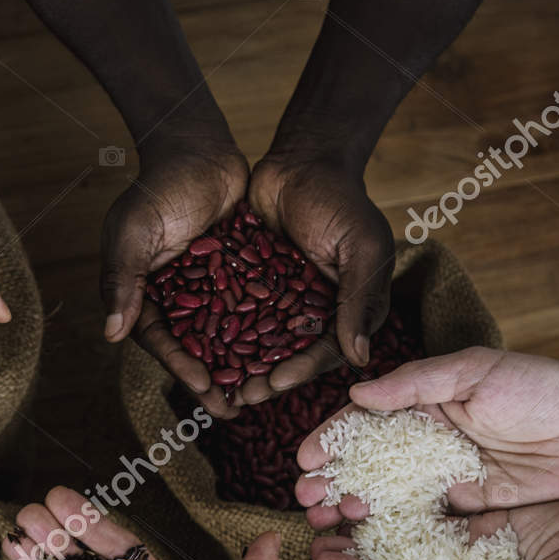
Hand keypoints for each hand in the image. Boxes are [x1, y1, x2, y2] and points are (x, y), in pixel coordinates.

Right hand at [105, 138, 248, 419]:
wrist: (196, 148)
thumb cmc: (156, 188)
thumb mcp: (132, 234)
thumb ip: (123, 283)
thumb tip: (111, 336)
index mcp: (142, 296)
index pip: (162, 343)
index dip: (183, 370)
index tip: (207, 392)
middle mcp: (174, 300)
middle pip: (195, 349)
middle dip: (214, 381)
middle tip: (235, 411)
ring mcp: (206, 289)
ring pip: (225, 336)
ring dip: (241, 365)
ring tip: (262, 391)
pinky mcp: (235, 274)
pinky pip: (250, 309)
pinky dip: (264, 331)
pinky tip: (285, 351)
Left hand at [237, 152, 393, 404]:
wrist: (302, 160)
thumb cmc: (341, 200)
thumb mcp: (361, 247)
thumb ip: (358, 299)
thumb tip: (359, 359)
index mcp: (349, 308)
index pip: (326, 351)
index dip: (301, 370)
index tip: (276, 384)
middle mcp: (315, 311)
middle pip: (289, 356)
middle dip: (265, 379)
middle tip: (240, 399)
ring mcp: (282, 301)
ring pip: (260, 344)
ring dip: (240, 367)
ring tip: (217, 386)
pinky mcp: (253, 287)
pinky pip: (236, 317)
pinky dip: (220, 335)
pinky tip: (198, 351)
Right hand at [294, 346, 558, 528]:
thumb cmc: (542, 388)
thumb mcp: (477, 371)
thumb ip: (418, 382)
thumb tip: (358, 393)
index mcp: (424, 408)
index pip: (364, 426)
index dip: (330, 442)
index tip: (302, 461)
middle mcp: (427, 448)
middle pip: (365, 470)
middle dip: (330, 485)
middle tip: (306, 504)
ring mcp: (444, 484)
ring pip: (385, 504)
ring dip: (350, 517)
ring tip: (325, 528)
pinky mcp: (466, 516)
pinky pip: (420, 531)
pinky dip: (389, 541)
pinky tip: (365, 551)